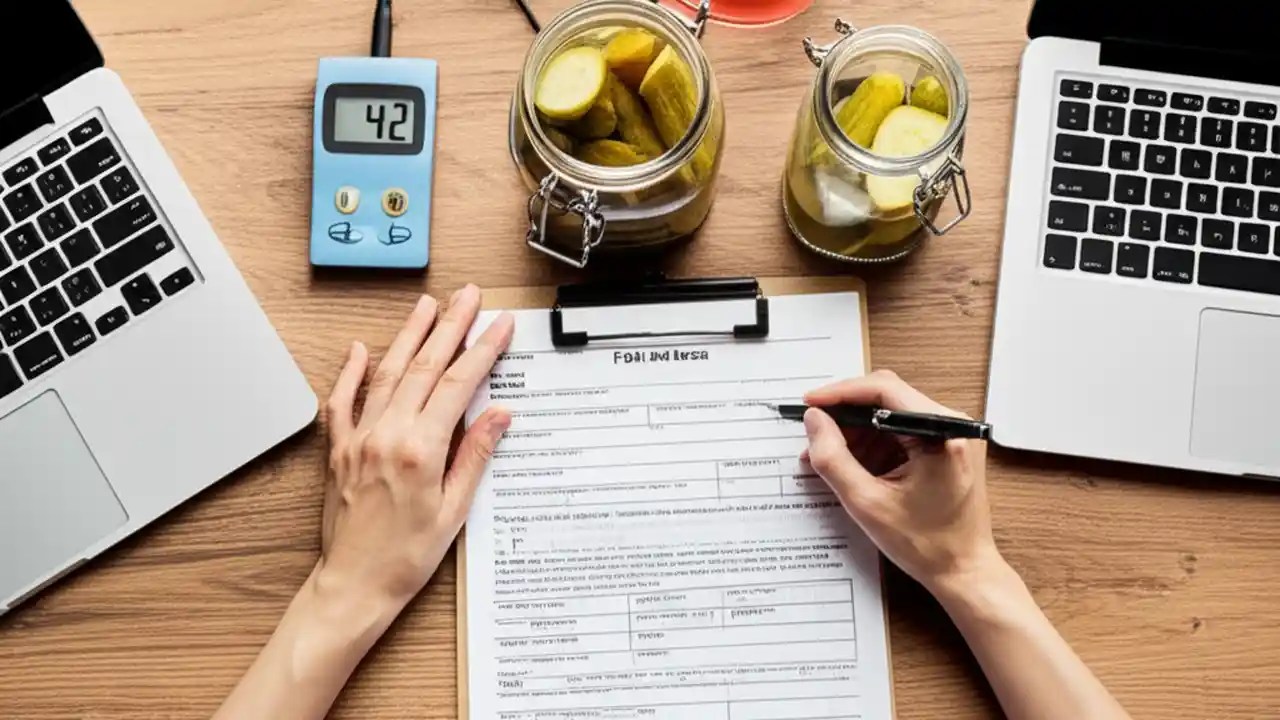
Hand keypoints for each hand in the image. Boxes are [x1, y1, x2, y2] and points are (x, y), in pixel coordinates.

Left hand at [319, 285, 514, 610]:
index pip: (458, 386)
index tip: (500, 326)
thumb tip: (499, 415)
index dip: (482, 351)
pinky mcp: (338, 448)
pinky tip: (360, 348)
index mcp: (421, 451)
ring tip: (427, 306)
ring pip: (387, 373)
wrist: (355, 585)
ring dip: (409, 336)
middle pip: (424, 367)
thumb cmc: (406, 557)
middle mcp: (387, 436)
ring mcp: (359, 438)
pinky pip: (342, 400)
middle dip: (450, 326)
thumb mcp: (454, 510)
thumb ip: (475, 456)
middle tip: (468, 297)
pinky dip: (351, 371)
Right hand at [802, 370, 1001, 596]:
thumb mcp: (867, 503)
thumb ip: (833, 458)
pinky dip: (873, 445)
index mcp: (943, 433)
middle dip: (845, 417)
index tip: (809, 403)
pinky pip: (900, 431)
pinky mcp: (944, 445)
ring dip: (856, 433)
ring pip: (889, 415)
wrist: (963, 571)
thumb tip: (814, 421)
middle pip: (885, 399)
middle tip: (814, 436)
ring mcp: (951, 433)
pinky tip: (853, 466)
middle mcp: (953, 425)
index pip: (884, 390)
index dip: (840, 393)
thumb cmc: (928, 545)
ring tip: (829, 459)